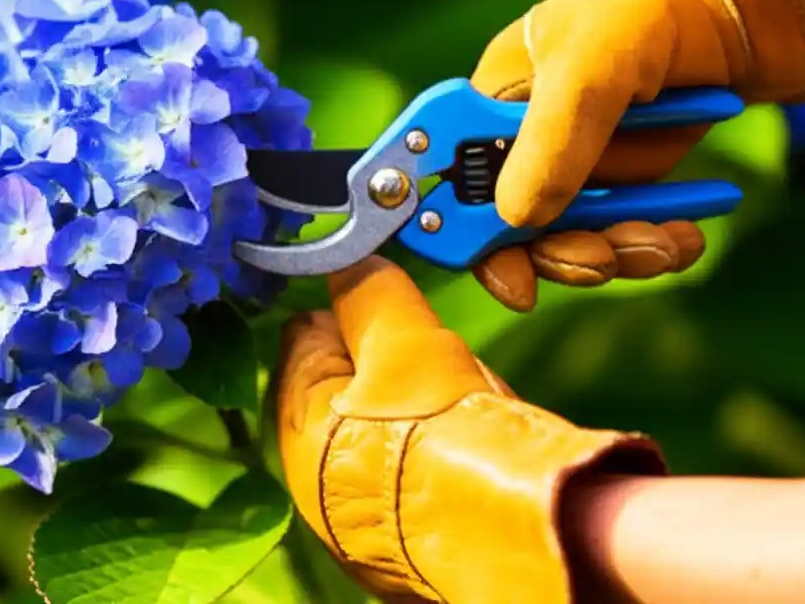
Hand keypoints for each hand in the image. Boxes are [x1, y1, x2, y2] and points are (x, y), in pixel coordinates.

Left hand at [274, 256, 665, 603]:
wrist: (506, 528)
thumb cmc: (438, 425)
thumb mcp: (403, 334)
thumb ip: (371, 291)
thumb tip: (350, 261)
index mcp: (298, 422)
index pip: (303, 337)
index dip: (344, 309)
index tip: (382, 303)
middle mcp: (313, 479)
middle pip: (345, 388)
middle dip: (385, 361)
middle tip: (431, 353)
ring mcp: (357, 518)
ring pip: (382, 430)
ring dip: (418, 406)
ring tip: (461, 400)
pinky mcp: (404, 543)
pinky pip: (414, 472)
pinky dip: (438, 451)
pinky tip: (473, 445)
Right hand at [467, 0, 804, 311]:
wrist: (727, 14)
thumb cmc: (637, 14)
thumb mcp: (589, 63)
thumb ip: (552, 138)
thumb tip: (514, 218)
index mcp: (482, 113)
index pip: (453, 191)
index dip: (470, 239)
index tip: (512, 277)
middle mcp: (517, 151)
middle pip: (512, 235)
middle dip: (561, 255)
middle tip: (602, 261)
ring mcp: (568, 174)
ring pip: (573, 246)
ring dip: (617, 255)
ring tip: (663, 243)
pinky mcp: (617, 191)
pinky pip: (623, 240)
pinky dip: (655, 247)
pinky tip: (684, 237)